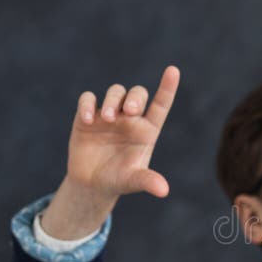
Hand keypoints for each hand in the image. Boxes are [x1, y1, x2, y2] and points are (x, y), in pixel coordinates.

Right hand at [67, 65, 179, 198]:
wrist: (92, 183)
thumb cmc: (119, 180)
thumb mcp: (133, 181)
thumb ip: (147, 181)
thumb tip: (163, 191)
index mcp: (147, 130)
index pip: (160, 105)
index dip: (167, 87)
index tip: (173, 70)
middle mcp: (130, 119)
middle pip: (137, 94)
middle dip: (135, 97)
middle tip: (131, 110)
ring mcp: (109, 115)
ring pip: (115, 92)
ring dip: (113, 101)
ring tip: (108, 119)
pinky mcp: (87, 117)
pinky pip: (88, 99)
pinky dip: (87, 104)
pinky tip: (88, 119)